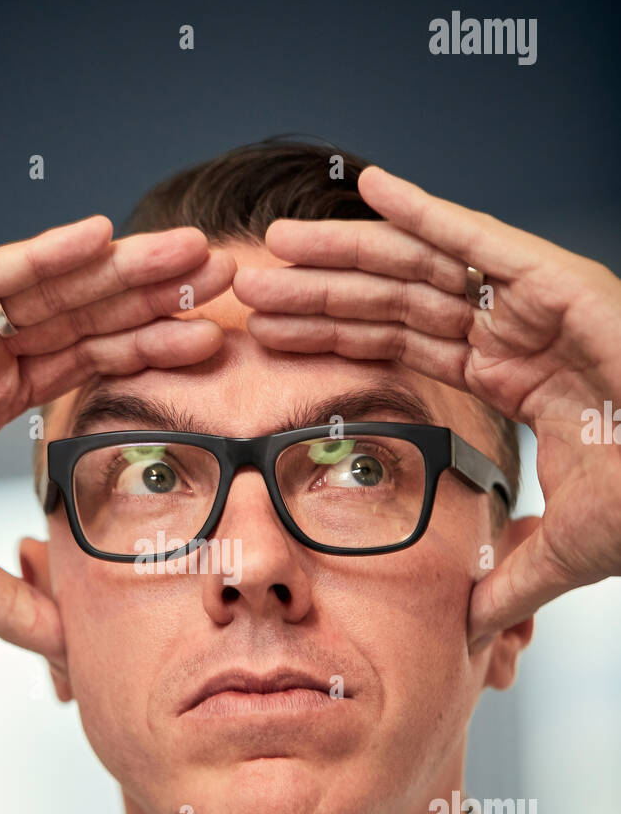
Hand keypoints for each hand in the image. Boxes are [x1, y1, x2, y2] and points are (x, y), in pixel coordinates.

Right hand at [0, 218, 234, 647]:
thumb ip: (19, 605)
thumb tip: (71, 650)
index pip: (80, 364)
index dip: (144, 349)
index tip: (211, 342)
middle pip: (76, 317)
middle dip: (148, 296)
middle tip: (222, 276)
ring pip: (40, 289)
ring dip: (114, 268)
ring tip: (184, 251)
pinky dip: (37, 256)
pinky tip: (98, 235)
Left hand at [232, 167, 620, 642]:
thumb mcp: (566, 547)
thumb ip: (511, 580)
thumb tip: (473, 627)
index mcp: (507, 378)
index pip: (400, 349)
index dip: (334, 340)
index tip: (271, 339)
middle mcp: (512, 333)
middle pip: (391, 303)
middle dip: (318, 295)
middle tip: (246, 289)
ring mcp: (533, 303)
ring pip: (418, 266)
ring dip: (344, 253)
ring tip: (275, 244)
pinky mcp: (557, 281)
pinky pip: (477, 236)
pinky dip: (422, 210)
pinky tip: (368, 186)